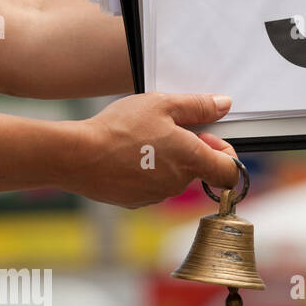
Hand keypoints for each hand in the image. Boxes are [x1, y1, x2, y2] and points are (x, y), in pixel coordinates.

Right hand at [63, 93, 239, 208]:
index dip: (226, 154)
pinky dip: (145, 171)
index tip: (209, 138)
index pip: (230, 173)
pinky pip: (150, 185)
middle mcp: (178, 184)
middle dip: (189, 150)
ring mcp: (155, 196)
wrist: (75, 157)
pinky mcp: (134, 201)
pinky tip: (126, 155)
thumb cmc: (119, 129)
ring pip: (173, 177)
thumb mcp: (163, 104)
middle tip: (166, 129)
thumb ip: (198, 106)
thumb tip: (224, 105)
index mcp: (192, 161)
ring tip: (141, 140)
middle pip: (198, 170)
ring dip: (166, 160)